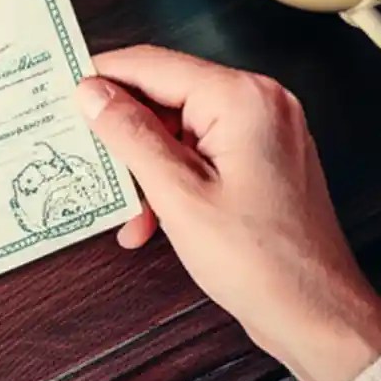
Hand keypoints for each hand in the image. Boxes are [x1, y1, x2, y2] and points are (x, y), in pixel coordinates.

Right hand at [75, 46, 380, 380]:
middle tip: (87, 160)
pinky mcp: (264, 159)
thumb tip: (92, 93)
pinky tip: (153, 219)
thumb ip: (130, 135)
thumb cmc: (261, 261)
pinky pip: (202, 152)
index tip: (63, 93)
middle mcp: (260, 102)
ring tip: (127, 211)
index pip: (153, 65)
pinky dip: (173, 179)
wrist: (317, 315)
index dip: (102, 76)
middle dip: (125, 136)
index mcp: (242, 98)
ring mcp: (266, 130)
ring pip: (180, 130)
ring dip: (146, 167)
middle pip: (166, 96)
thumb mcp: (177, 194)